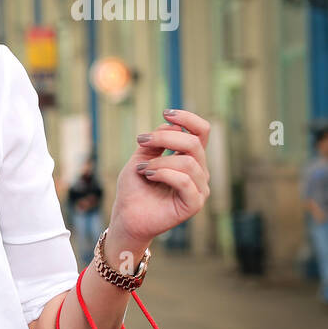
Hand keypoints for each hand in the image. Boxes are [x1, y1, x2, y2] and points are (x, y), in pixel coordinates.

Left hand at [108, 108, 211, 249]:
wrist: (127, 216)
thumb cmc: (135, 188)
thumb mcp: (141, 157)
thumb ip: (156, 142)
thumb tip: (172, 125)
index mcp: (189, 158)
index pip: (201, 132)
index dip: (188, 118)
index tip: (166, 113)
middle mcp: (199, 171)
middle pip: (194, 143)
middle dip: (165, 138)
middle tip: (141, 141)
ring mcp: (199, 188)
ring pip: (188, 162)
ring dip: (159, 161)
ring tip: (142, 169)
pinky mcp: (194, 204)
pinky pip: (185, 181)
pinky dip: (164, 174)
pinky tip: (148, 176)